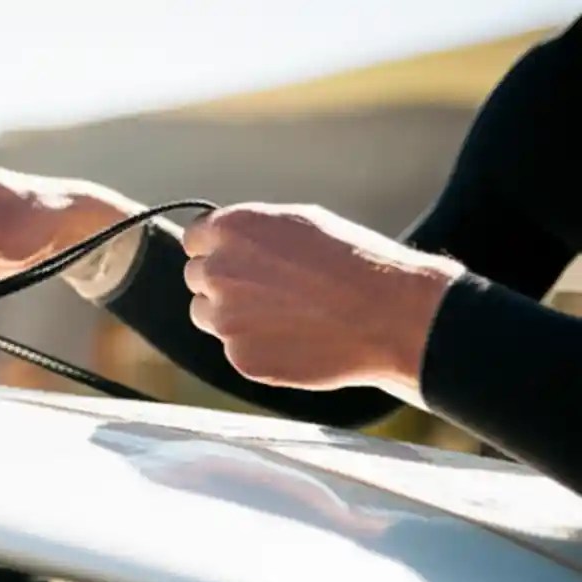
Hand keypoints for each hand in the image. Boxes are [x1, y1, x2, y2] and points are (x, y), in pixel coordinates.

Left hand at [181, 202, 463, 397]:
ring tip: (283, 314)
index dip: (217, 249)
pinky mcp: (240, 356)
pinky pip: (235, 349)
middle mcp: (218, 271)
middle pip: (197, 278)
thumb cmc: (353, 262)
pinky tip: (295, 338)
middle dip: (223, 282)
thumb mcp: (299, 223)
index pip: (195, 240)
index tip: (237, 259)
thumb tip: (229, 244)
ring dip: (231, 315)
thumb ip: (252, 234)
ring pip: (207, 315)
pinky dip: (257, 346)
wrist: (387, 314)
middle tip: (265, 289)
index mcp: (230, 229)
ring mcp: (225, 318)